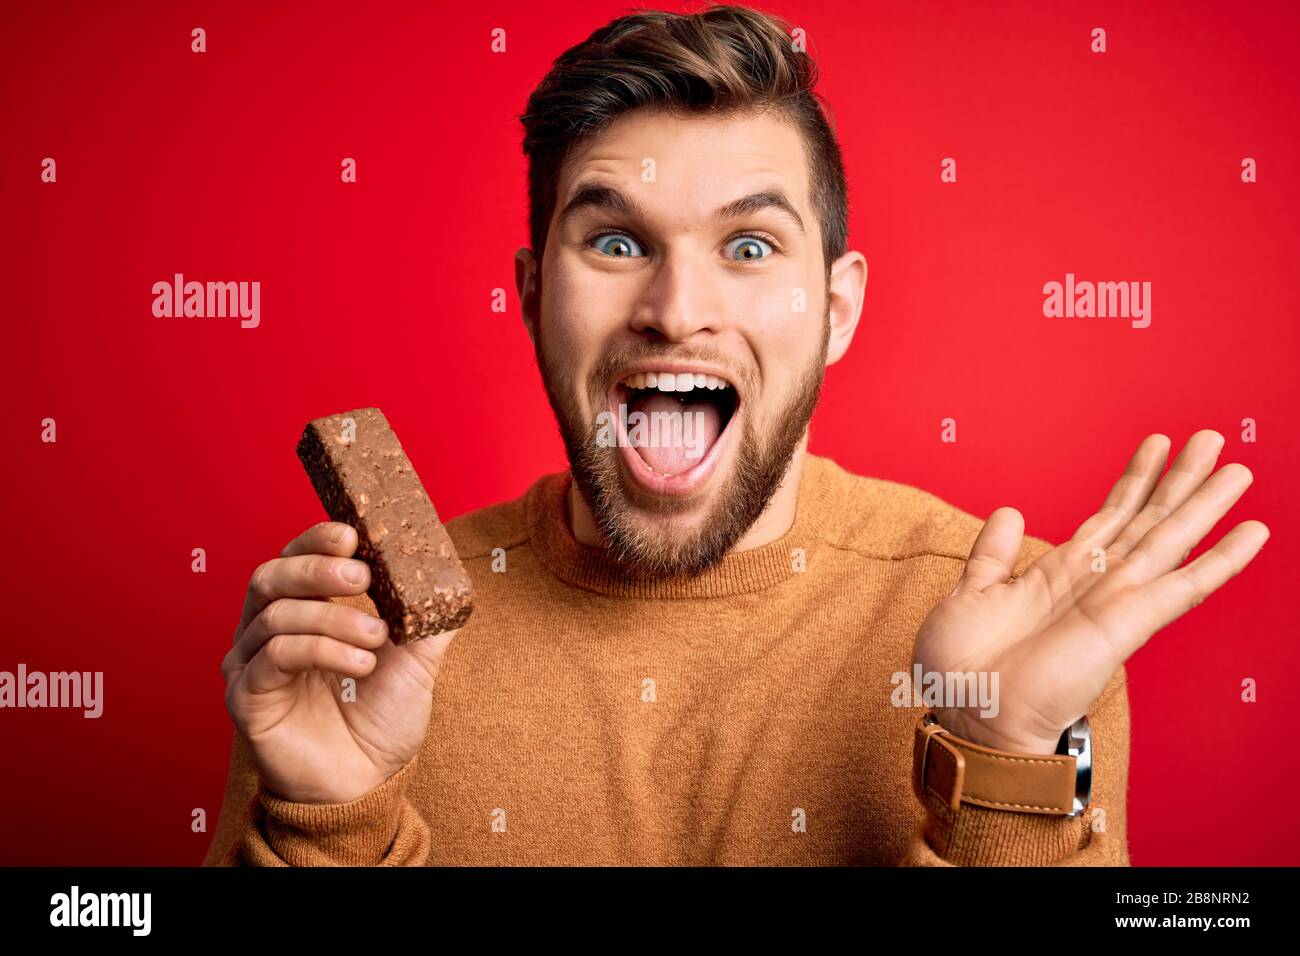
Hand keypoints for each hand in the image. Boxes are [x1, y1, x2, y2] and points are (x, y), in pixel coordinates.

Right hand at [222, 521, 459, 802]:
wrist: (365, 784)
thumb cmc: (380, 720)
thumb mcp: (416, 661)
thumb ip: (427, 619)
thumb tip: (452, 580)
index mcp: (303, 610)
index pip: (296, 557)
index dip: (318, 540)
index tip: (353, 536)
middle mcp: (267, 630)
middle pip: (273, 576)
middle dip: (319, 569)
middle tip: (363, 577)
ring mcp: (251, 663)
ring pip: (277, 615)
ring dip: (333, 619)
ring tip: (377, 638)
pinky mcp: (246, 696)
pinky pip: (274, 656)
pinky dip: (320, 651)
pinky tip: (359, 664)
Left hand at [913, 430, 1267, 754]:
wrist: (968, 719)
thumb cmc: (962, 673)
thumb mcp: (971, 595)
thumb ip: (993, 555)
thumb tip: (1009, 512)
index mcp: (1058, 574)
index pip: (1108, 517)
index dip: (1134, 480)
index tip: (1156, 443)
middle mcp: (1094, 584)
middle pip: (1148, 521)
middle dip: (1180, 480)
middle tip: (1212, 438)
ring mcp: (1114, 603)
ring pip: (1170, 542)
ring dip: (1204, 504)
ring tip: (1237, 469)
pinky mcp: (1125, 625)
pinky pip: (1182, 587)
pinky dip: (1219, 560)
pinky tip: (1252, 533)